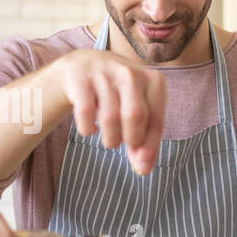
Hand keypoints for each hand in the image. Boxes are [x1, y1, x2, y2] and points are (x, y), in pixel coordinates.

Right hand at [57, 50, 165, 174]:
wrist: (84, 66)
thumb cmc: (118, 96)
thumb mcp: (137, 112)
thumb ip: (144, 140)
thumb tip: (143, 169)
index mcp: (153, 80)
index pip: (156, 119)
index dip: (149, 146)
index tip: (142, 165)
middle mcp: (130, 73)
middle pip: (134, 116)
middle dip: (130, 140)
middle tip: (124, 145)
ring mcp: (104, 73)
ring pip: (110, 117)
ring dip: (110, 139)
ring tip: (109, 140)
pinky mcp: (81, 79)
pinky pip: (86, 113)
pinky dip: (88, 130)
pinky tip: (90, 130)